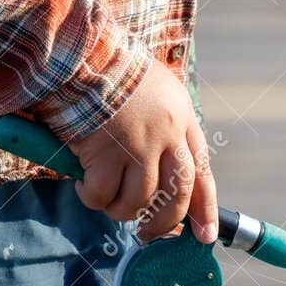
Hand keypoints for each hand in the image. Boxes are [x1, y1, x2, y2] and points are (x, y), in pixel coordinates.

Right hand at [68, 61, 217, 242]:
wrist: (80, 50)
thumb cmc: (109, 67)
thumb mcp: (152, 91)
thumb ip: (161, 126)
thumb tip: (159, 171)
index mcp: (181, 118)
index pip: (201, 172)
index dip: (205, 208)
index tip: (205, 235)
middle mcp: (167, 135)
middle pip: (177, 195)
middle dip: (164, 222)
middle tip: (149, 234)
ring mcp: (138, 145)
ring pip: (138, 201)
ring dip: (120, 210)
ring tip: (104, 199)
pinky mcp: (106, 153)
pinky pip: (102, 194)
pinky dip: (92, 197)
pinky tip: (82, 184)